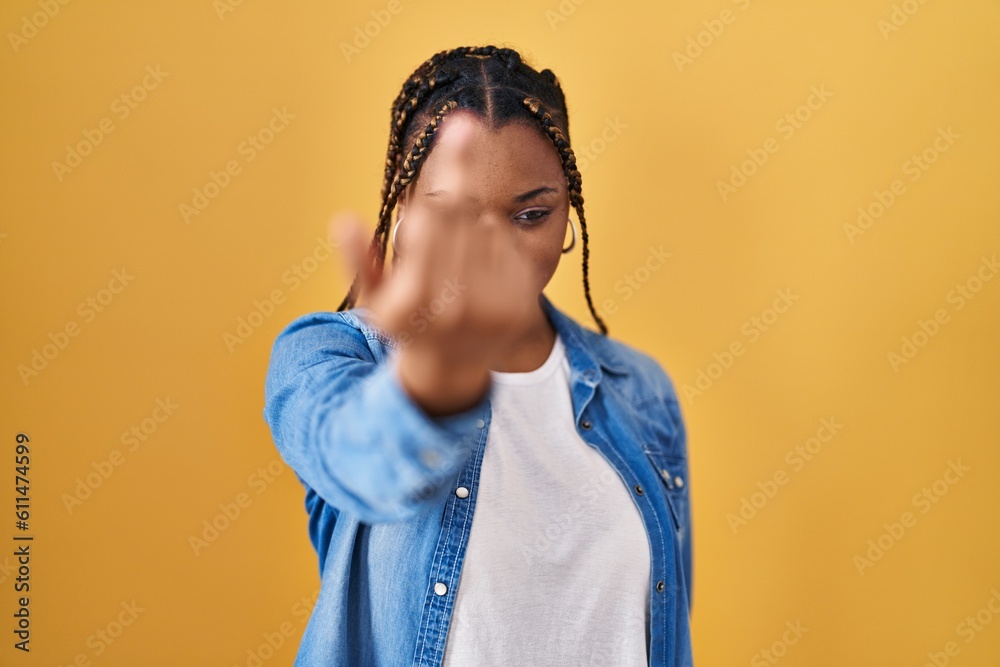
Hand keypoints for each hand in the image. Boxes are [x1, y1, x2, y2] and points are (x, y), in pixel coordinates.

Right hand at [329, 203, 537, 416]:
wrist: (454, 366)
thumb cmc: (409, 324)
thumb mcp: (374, 300)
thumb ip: (356, 261)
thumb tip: (343, 221)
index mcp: (416, 301)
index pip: (428, 221)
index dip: (424, 211)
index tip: (421, 219)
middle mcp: (457, 307)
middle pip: (459, 219)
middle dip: (448, 212)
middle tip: (443, 221)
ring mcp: (495, 308)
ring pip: (487, 226)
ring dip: (473, 224)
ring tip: (461, 245)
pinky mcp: (522, 306)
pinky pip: (512, 246)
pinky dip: (498, 240)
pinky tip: (483, 257)